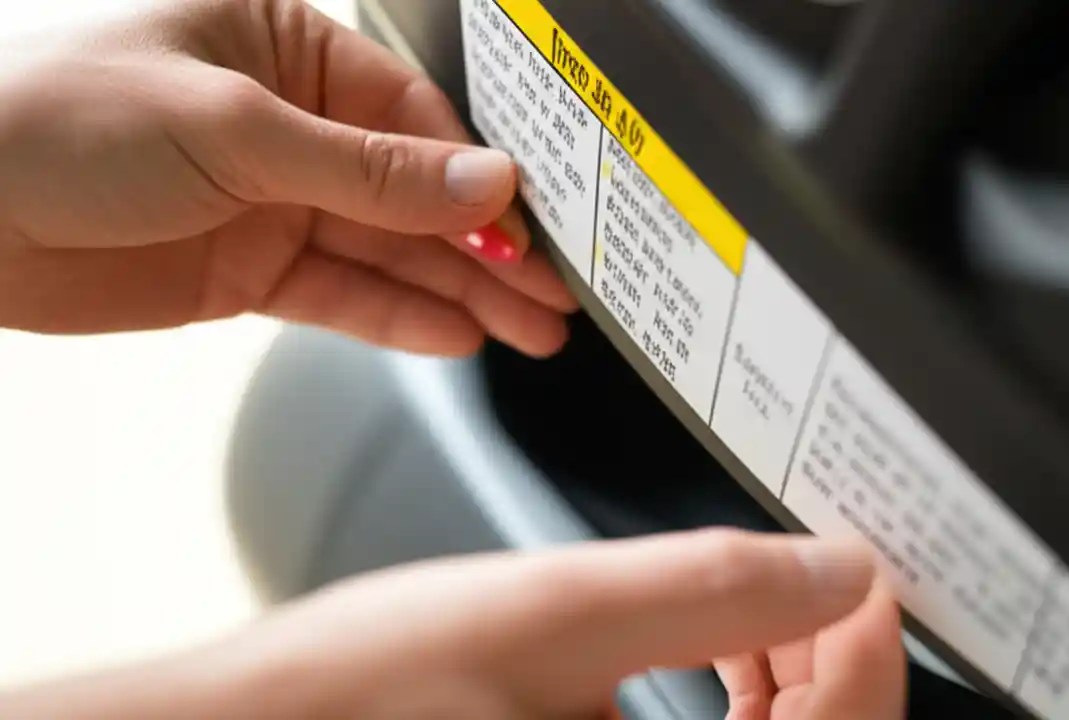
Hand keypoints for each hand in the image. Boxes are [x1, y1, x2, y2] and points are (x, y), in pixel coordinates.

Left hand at [0, 0, 575, 356]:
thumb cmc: (52, 118)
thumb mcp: (235, 130)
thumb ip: (372, 170)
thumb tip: (485, 184)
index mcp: (286, 45)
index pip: (415, 119)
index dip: (478, 182)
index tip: (528, 230)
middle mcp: (287, 122)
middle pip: (415, 192)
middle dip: (486, 248)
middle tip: (554, 296)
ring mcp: (270, 199)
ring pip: (389, 251)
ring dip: (459, 292)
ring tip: (529, 329)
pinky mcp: (247, 267)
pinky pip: (342, 294)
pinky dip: (397, 318)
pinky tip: (456, 334)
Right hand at [0, 530, 904, 718]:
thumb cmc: (357, 697)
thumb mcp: (550, 614)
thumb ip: (709, 586)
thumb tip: (836, 567)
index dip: (871, 637)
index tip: (868, 564)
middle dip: (827, 661)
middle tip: (805, 578)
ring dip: (786, 683)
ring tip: (749, 609)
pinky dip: (735, 709)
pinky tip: (704, 655)